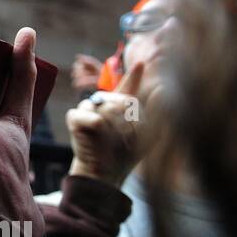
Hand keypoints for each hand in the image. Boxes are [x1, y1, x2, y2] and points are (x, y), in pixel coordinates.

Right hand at [65, 60, 144, 186]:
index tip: (142, 63)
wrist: (105, 174)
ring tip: (116, 141)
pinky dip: (100, 129)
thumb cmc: (125, 156)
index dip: (135, 74)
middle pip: (123, 99)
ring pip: (108, 107)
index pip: (129, 86)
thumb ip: (155, 113)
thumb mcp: (147, 136)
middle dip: (130, 120)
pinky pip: (93, 117)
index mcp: (121, 106)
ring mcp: (88, 108)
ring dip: (117, 127)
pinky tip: (98, 138)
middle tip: (128, 137)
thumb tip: (162, 88)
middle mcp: (104, 103)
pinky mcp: (74, 117)